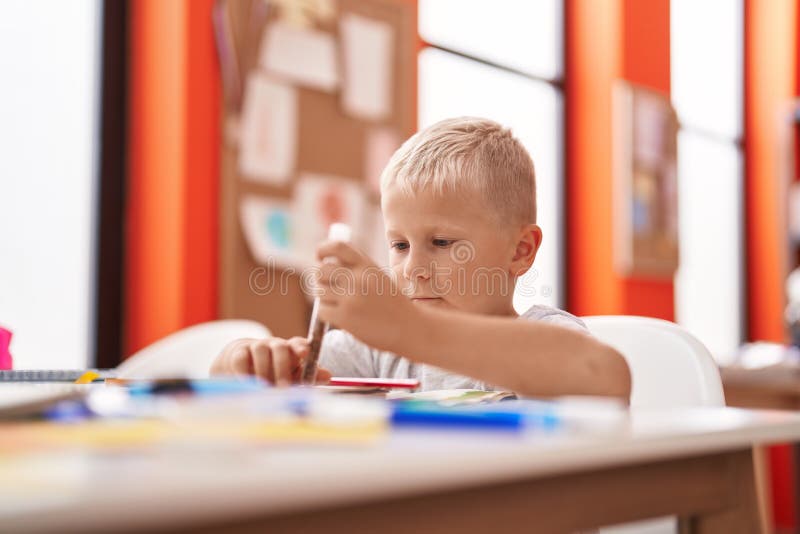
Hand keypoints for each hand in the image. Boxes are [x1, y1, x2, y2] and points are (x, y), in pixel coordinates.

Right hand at [209, 336, 331, 385]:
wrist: (243, 367)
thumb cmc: (274, 373)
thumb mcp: (293, 376)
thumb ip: (309, 376)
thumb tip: (328, 376)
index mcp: (291, 349)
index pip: (298, 343)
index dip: (302, 347)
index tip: (305, 353)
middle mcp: (274, 344)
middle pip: (280, 346)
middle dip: (282, 366)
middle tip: (283, 387)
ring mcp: (256, 346)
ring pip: (260, 351)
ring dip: (263, 371)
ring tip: (265, 388)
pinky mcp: (239, 352)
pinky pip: (241, 359)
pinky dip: (243, 372)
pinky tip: (246, 384)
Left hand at [314, 240, 415, 351]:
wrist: (409, 328)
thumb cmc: (392, 303)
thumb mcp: (378, 276)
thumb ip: (357, 267)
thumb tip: (325, 261)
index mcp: (367, 266)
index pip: (337, 247)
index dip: (322, 250)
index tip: (320, 258)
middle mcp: (358, 279)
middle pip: (321, 270)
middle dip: (321, 279)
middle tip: (328, 287)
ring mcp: (351, 298)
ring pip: (319, 291)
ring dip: (325, 298)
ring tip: (339, 304)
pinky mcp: (345, 318)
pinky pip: (321, 310)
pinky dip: (326, 313)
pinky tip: (340, 316)